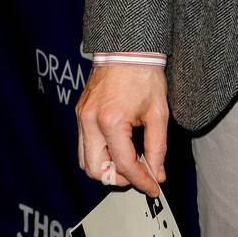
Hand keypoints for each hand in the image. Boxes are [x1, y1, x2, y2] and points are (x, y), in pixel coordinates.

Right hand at [75, 65, 168, 197]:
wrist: (128, 49)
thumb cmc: (145, 76)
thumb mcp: (158, 112)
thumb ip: (157, 147)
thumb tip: (157, 174)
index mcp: (111, 122)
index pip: (124, 165)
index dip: (142, 181)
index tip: (154, 187)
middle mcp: (90, 122)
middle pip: (96, 171)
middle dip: (119, 179)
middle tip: (139, 175)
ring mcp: (81, 117)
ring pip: (85, 161)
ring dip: (106, 168)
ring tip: (129, 163)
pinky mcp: (80, 113)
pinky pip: (84, 144)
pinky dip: (99, 153)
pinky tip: (118, 148)